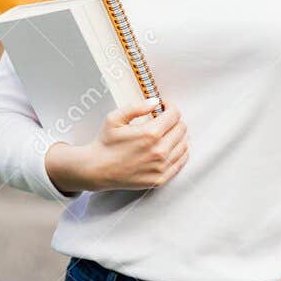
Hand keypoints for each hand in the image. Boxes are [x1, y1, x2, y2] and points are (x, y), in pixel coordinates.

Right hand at [43, 98, 188, 192]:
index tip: (164, 107)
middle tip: (164, 120)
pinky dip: (179, 152)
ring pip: (184, 145)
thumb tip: (154, 102)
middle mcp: (159, 151)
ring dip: (178, 136)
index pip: (174, 115)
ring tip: (166, 134)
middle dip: (174, 121)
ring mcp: (161, 166)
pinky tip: (170, 148)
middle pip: (181, 129)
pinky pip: (181, 162)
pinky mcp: (161, 179)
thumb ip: (136, 107)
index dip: (170, 107)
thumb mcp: (115, 118)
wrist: (97, 169)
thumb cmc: (105, 144)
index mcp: (150, 133)